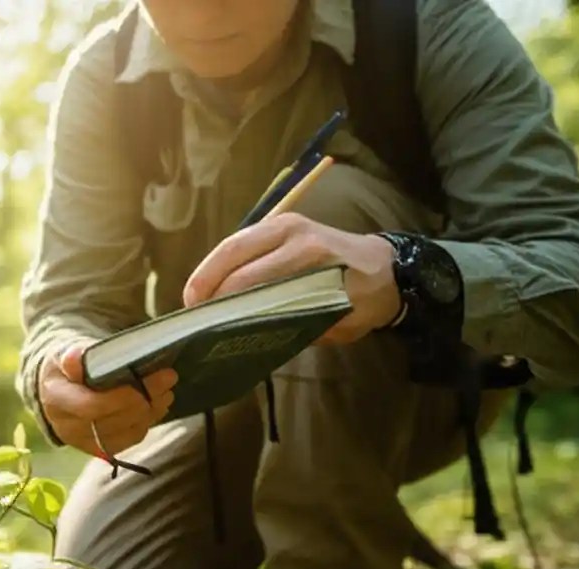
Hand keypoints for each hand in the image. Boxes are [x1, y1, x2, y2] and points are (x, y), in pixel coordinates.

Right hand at [38, 343, 176, 456]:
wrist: (60, 389)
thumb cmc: (67, 367)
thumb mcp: (64, 353)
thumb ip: (73, 356)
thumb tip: (76, 359)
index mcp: (56, 400)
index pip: (89, 406)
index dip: (118, 399)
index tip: (139, 385)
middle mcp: (68, 427)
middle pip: (113, 421)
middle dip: (144, 399)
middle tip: (168, 377)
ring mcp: (85, 442)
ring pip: (126, 432)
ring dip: (151, 411)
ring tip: (166, 390)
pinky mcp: (101, 449)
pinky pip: (130, 439)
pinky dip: (148, 421)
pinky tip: (158, 404)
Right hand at [182, 213, 401, 344]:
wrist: (388, 267)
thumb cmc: (366, 299)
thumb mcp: (341, 323)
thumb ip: (302, 327)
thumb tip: (258, 334)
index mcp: (310, 255)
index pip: (252, 276)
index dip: (223, 300)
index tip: (207, 324)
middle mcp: (293, 232)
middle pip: (233, 251)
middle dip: (206, 281)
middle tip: (190, 311)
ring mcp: (285, 224)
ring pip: (233, 243)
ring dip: (209, 269)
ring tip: (194, 298)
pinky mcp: (281, 224)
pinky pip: (242, 241)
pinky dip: (222, 262)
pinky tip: (212, 283)